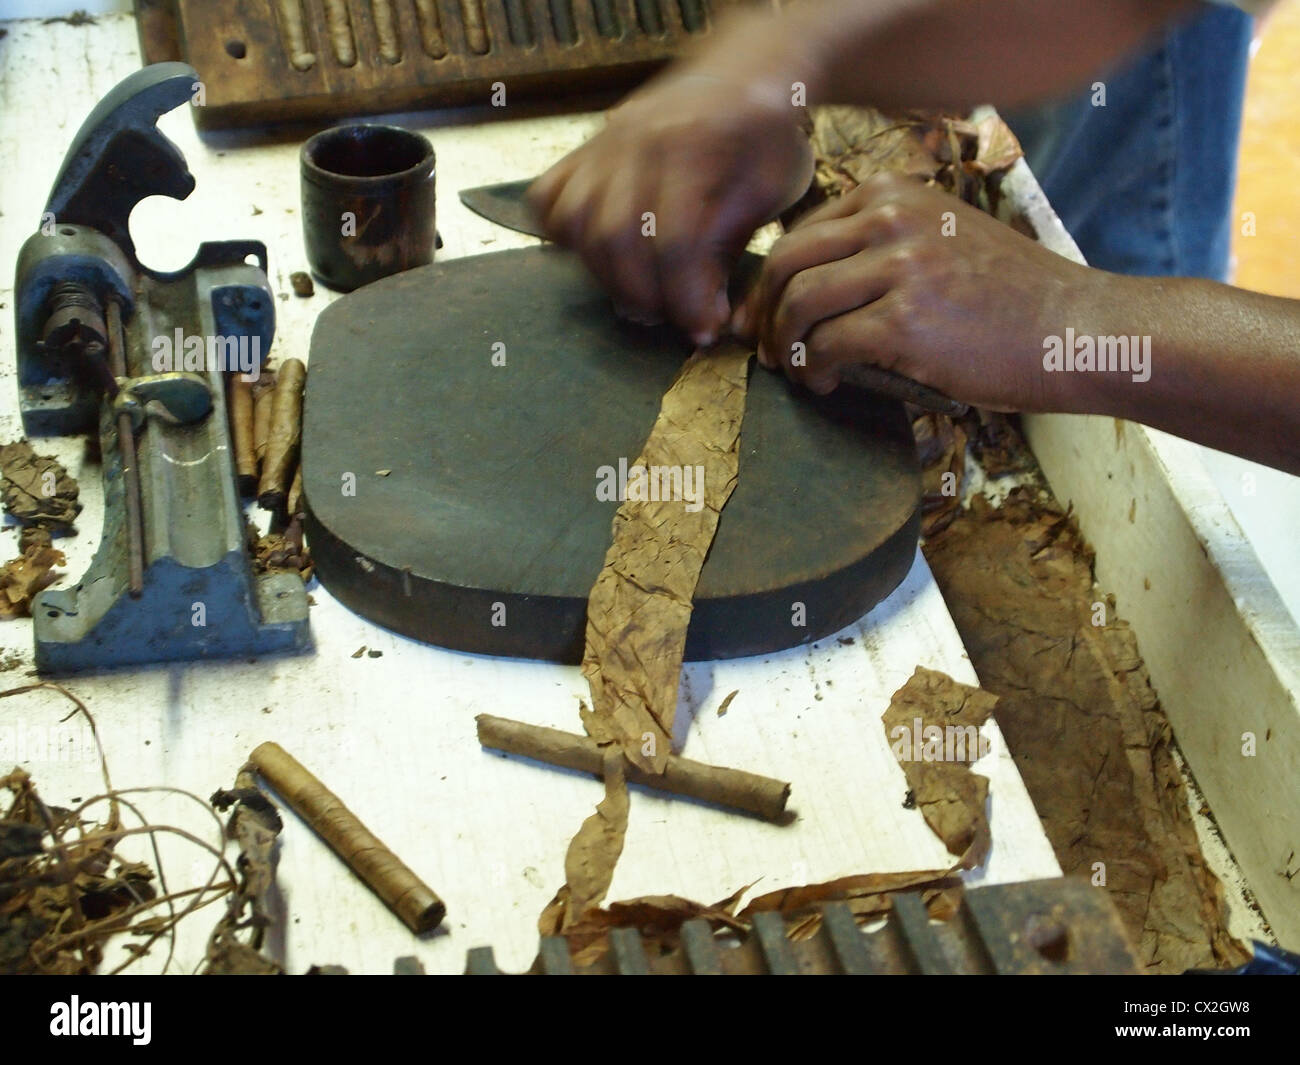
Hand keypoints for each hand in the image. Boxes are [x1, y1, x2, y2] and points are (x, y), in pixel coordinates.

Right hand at [527, 43, 814, 345]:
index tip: (703, 330)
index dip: (687, 299)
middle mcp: (635, 136)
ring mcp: (601, 142)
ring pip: (577, 223)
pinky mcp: (582, 152)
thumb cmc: (763, 143)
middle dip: (645, 295)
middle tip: (673, 317)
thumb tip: (701, 319)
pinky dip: (565, 238)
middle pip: (616, 236)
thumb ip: (728, 252)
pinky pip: (549, 202)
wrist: (739, 80)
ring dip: (606, 277)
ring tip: (642, 298)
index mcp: (693, 142)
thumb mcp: (769, 194)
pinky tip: (603, 257)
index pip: (674, 240)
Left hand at [734, 173, 1102, 411]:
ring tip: (797, 371)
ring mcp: (898, 267)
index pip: (801, 232)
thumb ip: (881, 244)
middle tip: (765, 349)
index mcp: (893, 193)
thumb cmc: (1010, 296)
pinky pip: (826, 345)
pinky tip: (826, 383)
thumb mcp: (942, 237)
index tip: (767, 316)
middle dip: (764, 313)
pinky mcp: (904, 321)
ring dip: (785, 346)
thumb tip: (807, 282)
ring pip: (799, 304)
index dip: (772, 281)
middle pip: (787, 263)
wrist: (1075, 329)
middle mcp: (891, 218)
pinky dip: (814, 370)